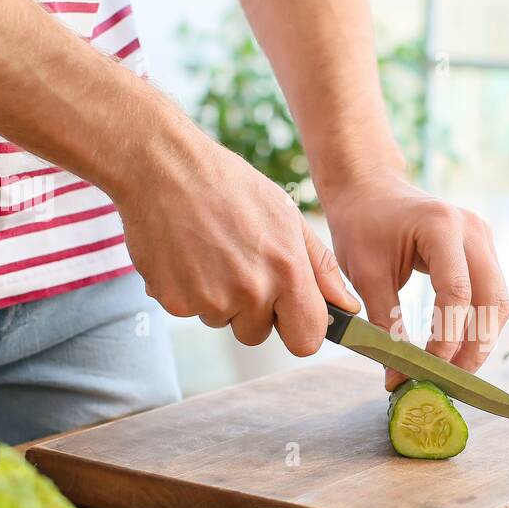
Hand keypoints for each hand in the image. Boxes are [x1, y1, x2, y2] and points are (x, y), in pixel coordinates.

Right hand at [111, 131, 360, 355]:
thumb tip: (347, 308)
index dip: (299, 328)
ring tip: (210, 252)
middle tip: (239, 264)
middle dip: (253, 312)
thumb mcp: (287, 217)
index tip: (290, 312)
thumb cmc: (229, 186)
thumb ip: (321, 268)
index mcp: (286, 271)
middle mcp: (251, 292)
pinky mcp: (174, 301)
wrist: (162, 166)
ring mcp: (209, 300)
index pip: (307, 341)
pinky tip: (186, 254)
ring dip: (220, 299)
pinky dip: (188, 291)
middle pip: (259, 334)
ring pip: (223, 322)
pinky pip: (191, 312)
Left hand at [320, 173, 508, 388]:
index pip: (456, 292)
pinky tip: (458, 349)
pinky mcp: (483, 249)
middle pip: (492, 299)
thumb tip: (398, 378)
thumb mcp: (366, 276)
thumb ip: (385, 326)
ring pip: (499, 301)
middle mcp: (472, 228)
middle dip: (476, 346)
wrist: (369, 189)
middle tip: (452, 381)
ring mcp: (483, 237)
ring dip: (481, 340)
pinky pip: (491, 294)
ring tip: (455, 372)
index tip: (428, 369)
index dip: (447, 337)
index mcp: (441, 226)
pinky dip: (478, 325)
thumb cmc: (362, 227)